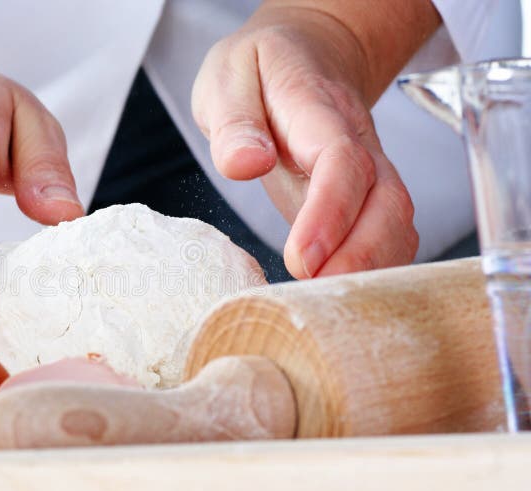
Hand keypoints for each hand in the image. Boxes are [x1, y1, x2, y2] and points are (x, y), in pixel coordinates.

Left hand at [192, 6, 420, 278]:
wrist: (307, 53)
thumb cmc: (260, 70)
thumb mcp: (227, 79)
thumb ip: (234, 121)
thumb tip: (245, 164)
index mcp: (316, 106)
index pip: (340, 160)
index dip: (330, 212)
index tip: (302, 259)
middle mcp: (356, 139)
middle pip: (386, 199)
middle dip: (361, 255)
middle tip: (316, 293)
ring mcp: (369, 166)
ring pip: (397, 219)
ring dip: (372, 267)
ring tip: (326, 302)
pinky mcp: (366, 192)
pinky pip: (389, 230)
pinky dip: (376, 266)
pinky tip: (344, 291)